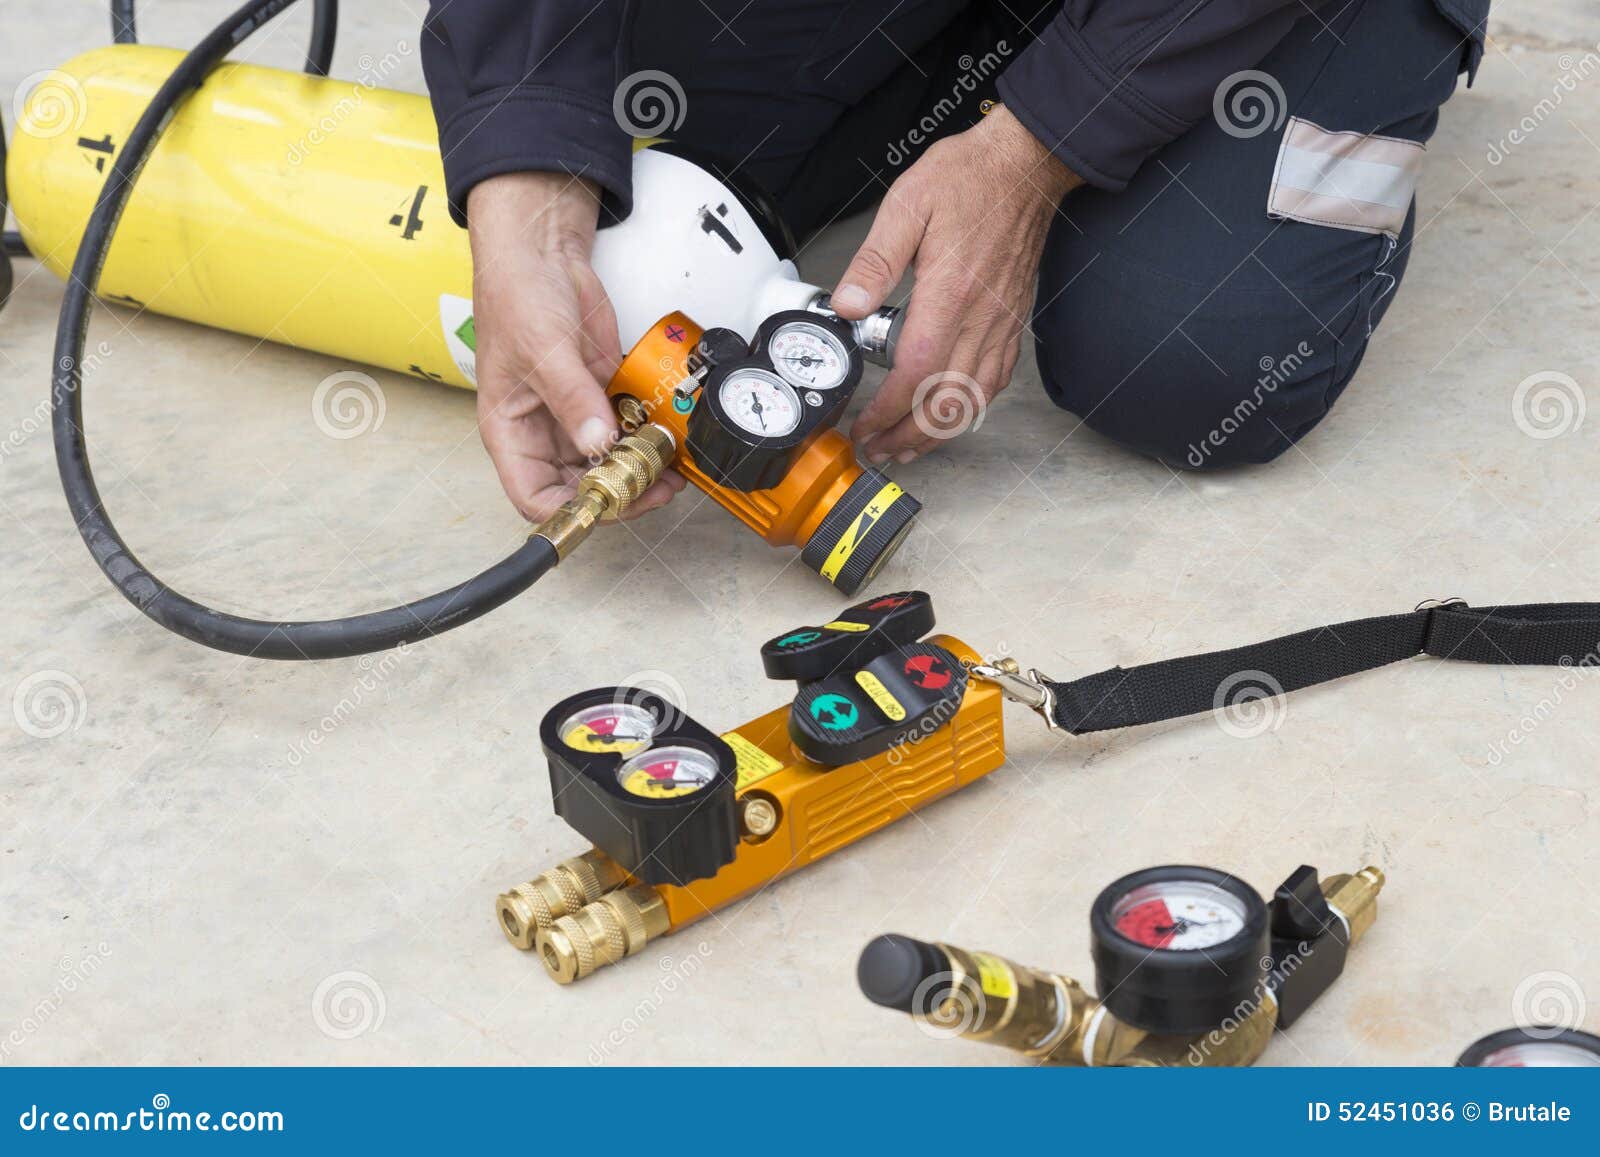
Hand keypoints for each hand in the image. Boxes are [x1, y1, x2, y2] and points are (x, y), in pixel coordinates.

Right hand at [467, 172, 683, 520]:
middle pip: (582, 486)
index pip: (536, 498)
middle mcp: (543, 432)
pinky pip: (630, 427)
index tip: (612, 500)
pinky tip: (672, 435)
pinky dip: (650, 435)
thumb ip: (572, 399)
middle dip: (621, 490)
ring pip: (611, 461)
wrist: (542, 252)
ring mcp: (576, 416)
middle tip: (657, 483)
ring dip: (642, 467)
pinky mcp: (603, 395)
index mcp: (512, 434)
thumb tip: (597, 442)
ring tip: (672, 463)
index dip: (573, 510)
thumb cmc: (515, 295)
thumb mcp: (542, 350)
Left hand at [830, 106, 1081, 462]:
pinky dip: (971, 408)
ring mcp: (1000, 322)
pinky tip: (951, 413)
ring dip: (939, 432)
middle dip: (909, 436)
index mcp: (949, 293)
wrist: (1025, 165)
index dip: (888, 410)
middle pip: (945, 401)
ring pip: (973, 399)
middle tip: (879, 449)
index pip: (916, 373)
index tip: (865, 427)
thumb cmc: (968, 179)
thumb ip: (875, 261)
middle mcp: (980, 317)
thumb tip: (847, 306)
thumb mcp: (907, 205)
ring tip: (909, 446)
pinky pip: (995, 380)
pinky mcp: (1012, 320)